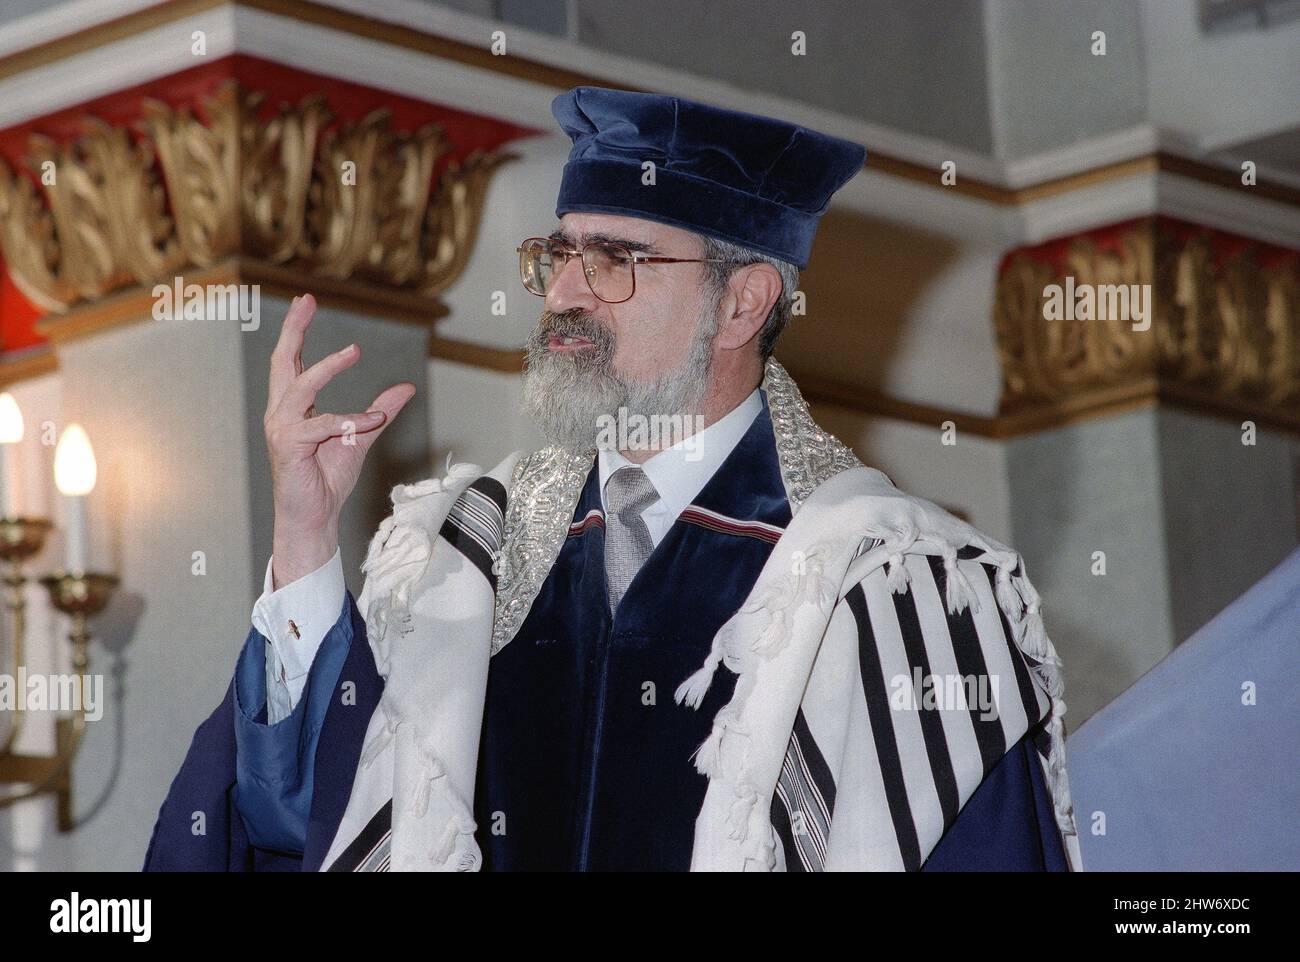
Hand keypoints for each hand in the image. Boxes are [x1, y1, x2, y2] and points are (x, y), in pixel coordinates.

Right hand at [264, 294, 415, 588]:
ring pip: (301, 387)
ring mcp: (282, 429)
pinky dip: (349, 421)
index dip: (298, 331)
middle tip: (305, 300)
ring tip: (353, 350)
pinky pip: (322, 426)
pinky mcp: (289, 448)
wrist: (316, 517)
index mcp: (294, 408)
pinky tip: (372, 422)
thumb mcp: (361, 437)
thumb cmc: (328, 479)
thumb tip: (405, 387)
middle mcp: (282, 413)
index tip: (305, 302)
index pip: (292, 362)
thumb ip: (380, 411)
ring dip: (328, 368)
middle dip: (293, 330)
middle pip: (282, 362)